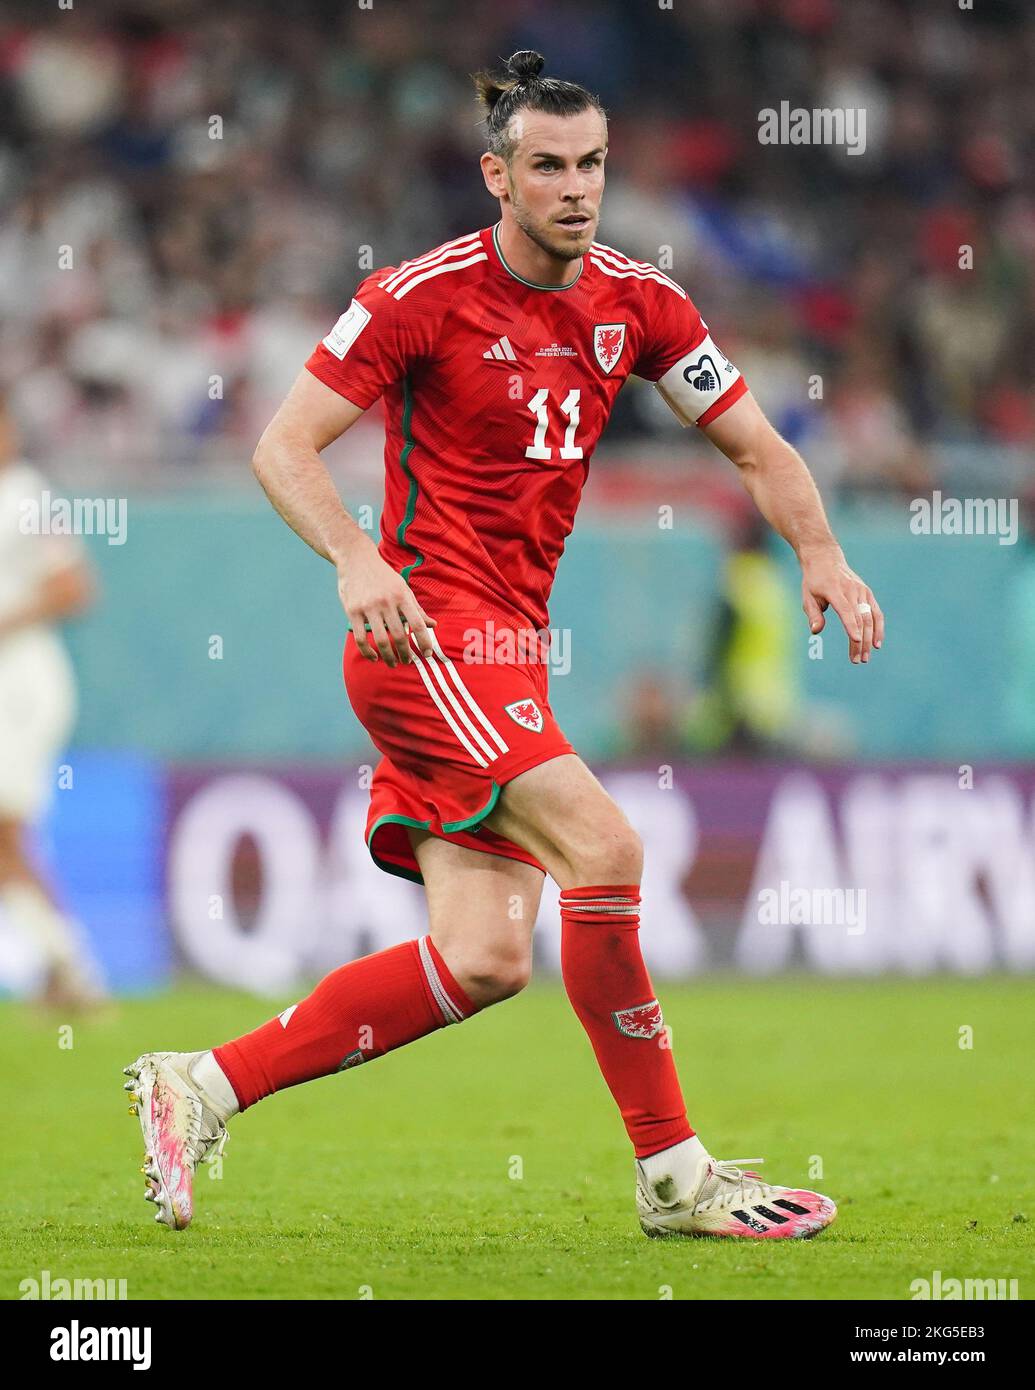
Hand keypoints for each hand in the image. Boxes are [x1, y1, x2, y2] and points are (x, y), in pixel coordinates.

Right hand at [336, 544, 435, 665]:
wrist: (356, 558)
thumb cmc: (383, 576)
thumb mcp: (403, 588)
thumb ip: (417, 609)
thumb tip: (433, 625)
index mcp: (402, 596)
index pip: (417, 624)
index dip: (424, 642)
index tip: (427, 654)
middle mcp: (386, 602)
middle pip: (399, 636)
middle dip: (405, 654)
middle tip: (407, 662)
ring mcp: (368, 607)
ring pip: (381, 640)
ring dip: (388, 657)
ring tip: (392, 663)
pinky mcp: (352, 611)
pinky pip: (361, 638)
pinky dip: (368, 652)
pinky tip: (374, 657)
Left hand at [800, 547, 883, 663]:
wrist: (826, 559)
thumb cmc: (814, 581)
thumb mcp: (807, 596)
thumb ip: (813, 614)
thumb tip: (816, 632)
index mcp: (834, 590)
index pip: (845, 610)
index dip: (851, 625)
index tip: (856, 640)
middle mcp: (851, 590)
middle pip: (860, 618)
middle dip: (860, 641)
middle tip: (858, 660)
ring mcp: (861, 591)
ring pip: (870, 617)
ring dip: (870, 638)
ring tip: (866, 656)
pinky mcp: (867, 593)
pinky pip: (876, 612)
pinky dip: (878, 627)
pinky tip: (877, 643)